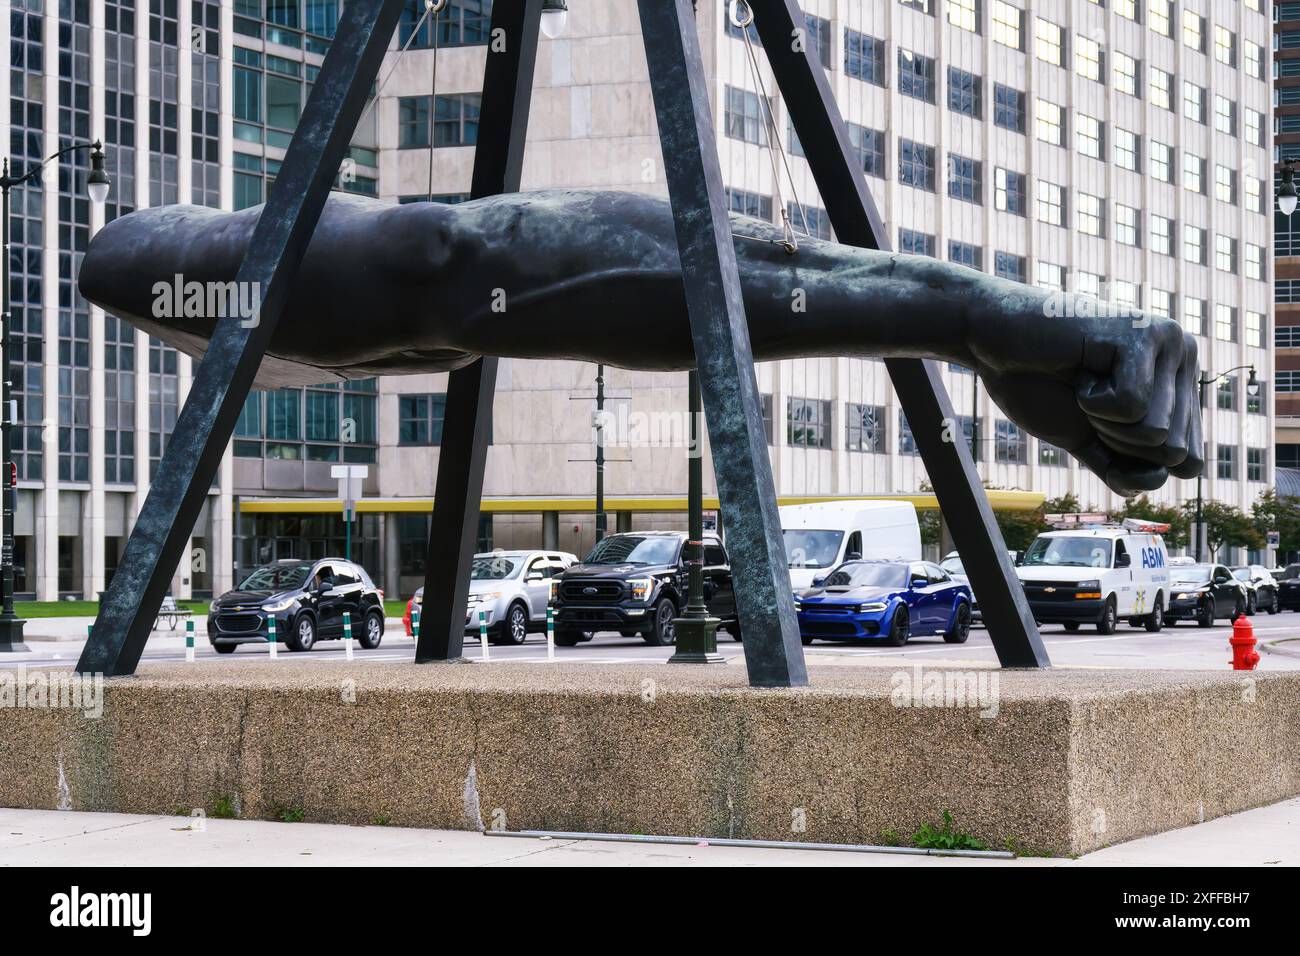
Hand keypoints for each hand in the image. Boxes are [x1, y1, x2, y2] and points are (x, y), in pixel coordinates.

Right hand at [971, 310, 1202, 495]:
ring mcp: (1168, 343)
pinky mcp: (1142, 335)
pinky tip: (1080, 369)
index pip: (1188, 463)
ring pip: (1156, 433)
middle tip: (1088, 399)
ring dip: (1104, 422)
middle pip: (1174, 451)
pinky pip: (1131, 407)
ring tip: (1084, 382)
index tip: (1101, 418)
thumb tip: (1157, 478)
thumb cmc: (1037, 384)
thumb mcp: (1087, 440)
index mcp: (1180, 386)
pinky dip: (1092, 402)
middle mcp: (1186, 359)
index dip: (1133, 459)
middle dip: (1118, 440)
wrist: (993, 343)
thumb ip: (1122, 468)